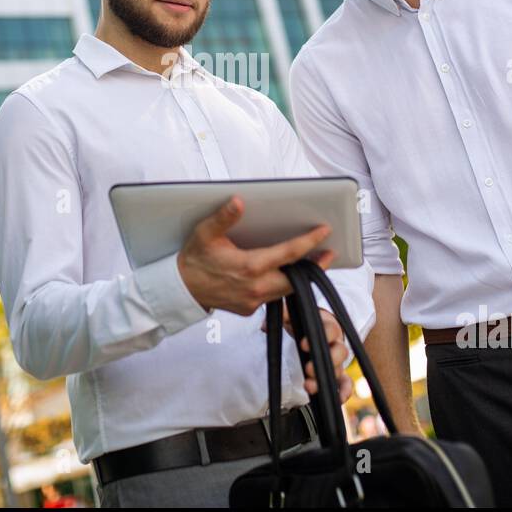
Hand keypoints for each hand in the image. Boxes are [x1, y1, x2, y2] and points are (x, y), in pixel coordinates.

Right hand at [177, 196, 333, 315]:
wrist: (181, 290)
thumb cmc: (194, 259)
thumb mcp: (205, 234)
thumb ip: (223, 218)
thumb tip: (238, 202)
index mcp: (249, 266)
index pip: (288, 253)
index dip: (309, 242)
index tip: (324, 232)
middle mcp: (255, 287)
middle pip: (295, 278)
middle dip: (314, 265)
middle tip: (329, 253)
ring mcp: (253, 301)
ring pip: (286, 290)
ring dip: (300, 277)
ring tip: (313, 263)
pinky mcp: (249, 309)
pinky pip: (272, 297)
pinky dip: (281, 286)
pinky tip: (284, 275)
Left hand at [263, 303, 351, 401]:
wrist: (312, 330)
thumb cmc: (304, 323)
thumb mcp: (293, 317)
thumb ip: (283, 316)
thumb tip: (265, 324)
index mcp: (328, 326)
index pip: (330, 329)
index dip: (320, 337)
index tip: (303, 344)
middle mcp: (336, 343)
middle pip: (341, 352)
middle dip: (325, 361)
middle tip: (308, 369)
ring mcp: (338, 360)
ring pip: (339, 370)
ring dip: (325, 379)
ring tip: (309, 386)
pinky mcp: (337, 374)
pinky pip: (346, 383)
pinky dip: (344, 391)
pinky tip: (338, 399)